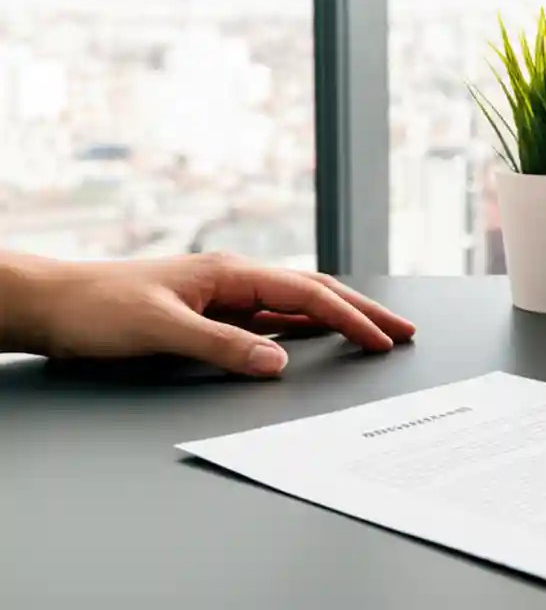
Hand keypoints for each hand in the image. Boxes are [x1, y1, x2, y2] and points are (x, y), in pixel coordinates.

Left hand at [2, 252, 414, 376]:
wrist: (50, 304)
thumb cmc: (96, 309)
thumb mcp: (160, 330)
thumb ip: (223, 346)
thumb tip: (278, 363)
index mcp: (228, 273)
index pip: (306, 295)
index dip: (350, 319)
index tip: (383, 341)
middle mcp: (232, 278)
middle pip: (314, 291)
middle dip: (363, 310)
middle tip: (405, 329)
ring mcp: (223, 294)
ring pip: (296, 303)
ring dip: (339, 316)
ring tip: (376, 330)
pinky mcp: (211, 312)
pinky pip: (271, 318)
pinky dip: (304, 327)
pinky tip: (316, 337)